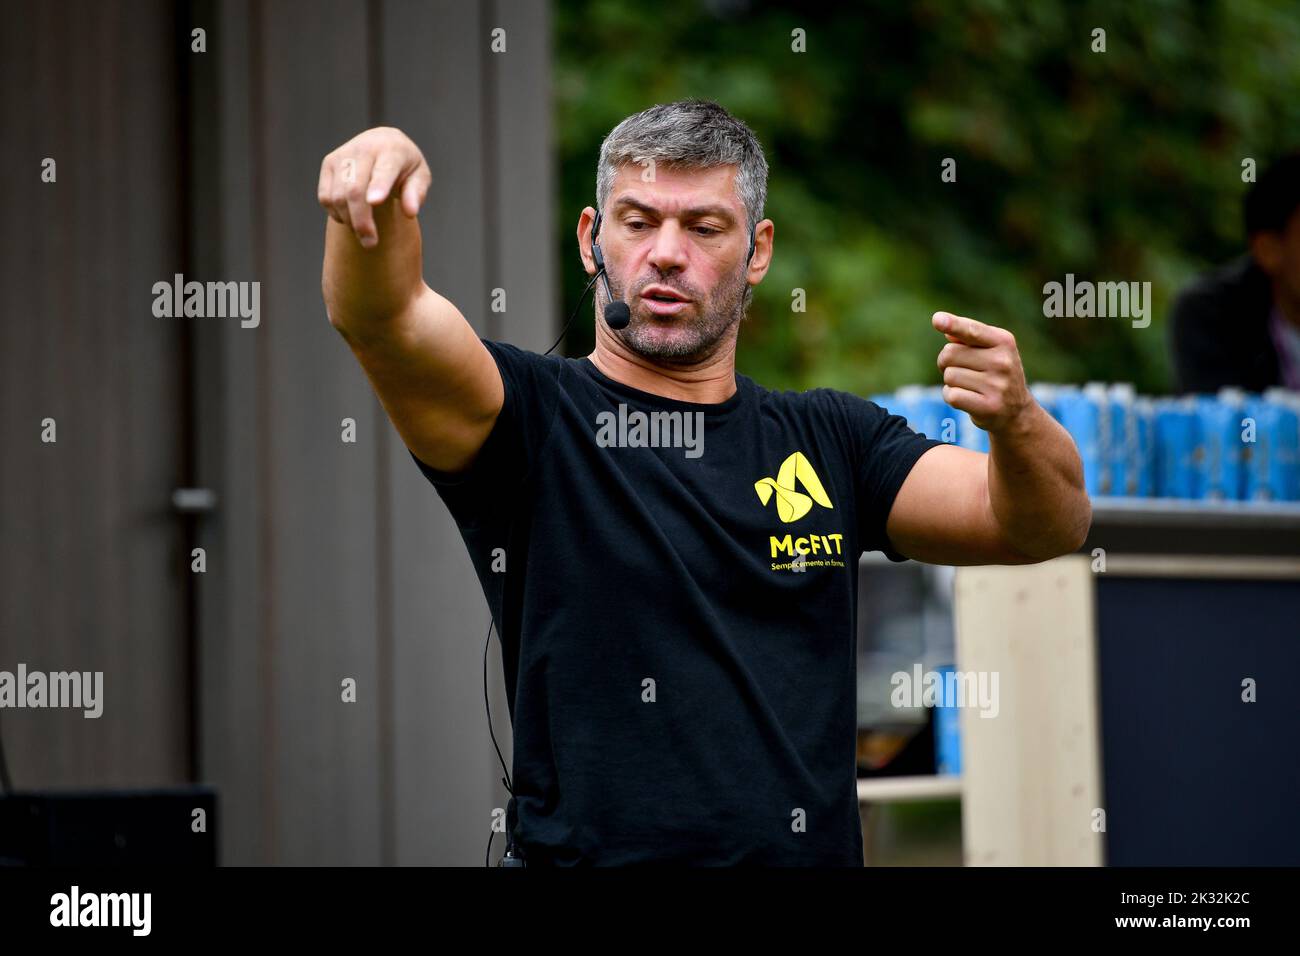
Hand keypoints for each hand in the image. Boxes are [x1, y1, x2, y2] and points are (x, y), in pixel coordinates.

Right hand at [317, 127, 431, 247]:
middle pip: (355, 190)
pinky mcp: (328, 164)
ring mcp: (342, 156)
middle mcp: (363, 149)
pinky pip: (326, 197)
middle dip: (361, 220)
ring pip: (338, 196)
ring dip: (349, 221)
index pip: (383, 170)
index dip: (378, 186)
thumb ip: (416, 193)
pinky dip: (337, 214)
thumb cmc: (404, 166)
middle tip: (370, 243)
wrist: (382, 142)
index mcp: (391, 150)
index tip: (375, 202)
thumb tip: (411, 212)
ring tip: (365, 232)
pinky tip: (351, 217)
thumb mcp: (420, 176)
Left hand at [932, 311, 1033, 432]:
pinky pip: (951, 395)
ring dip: (951, 382)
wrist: (1016, 411)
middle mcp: (1003, 361)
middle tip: (962, 370)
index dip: (952, 325)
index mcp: (1004, 341)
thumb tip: (947, 330)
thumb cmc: (995, 374)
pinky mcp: (989, 407)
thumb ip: (969, 337)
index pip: (971, 330)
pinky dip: (951, 396)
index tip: (937, 319)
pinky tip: (967, 398)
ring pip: (949, 376)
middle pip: (949, 353)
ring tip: (969, 386)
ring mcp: (997, 385)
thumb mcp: (990, 351)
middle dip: (946, 362)